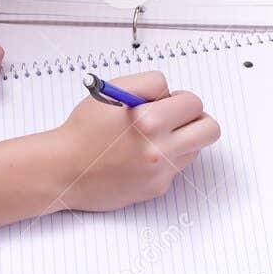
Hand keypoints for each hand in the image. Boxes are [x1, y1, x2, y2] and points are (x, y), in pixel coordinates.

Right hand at [46, 71, 220, 211]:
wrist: (63, 170)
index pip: (193, 102)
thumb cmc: (83, 130)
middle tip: (177, 117)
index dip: (179, 98)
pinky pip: (176, 168)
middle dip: (196, 119)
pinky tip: (140, 156)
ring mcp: (160, 173)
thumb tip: (172, 95)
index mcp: (149, 122)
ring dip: (181, 138)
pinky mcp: (156, 188)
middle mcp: (159, 150)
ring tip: (153, 136)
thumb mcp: (113, 91)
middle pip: (209, 130)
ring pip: (195, 149)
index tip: (168, 101)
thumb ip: (149, 85)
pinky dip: (165, 159)